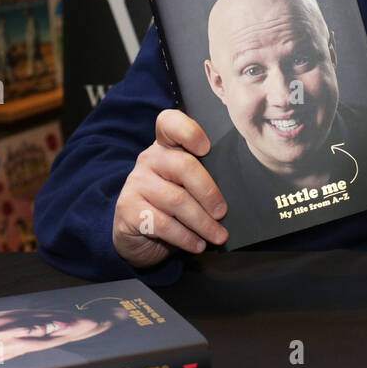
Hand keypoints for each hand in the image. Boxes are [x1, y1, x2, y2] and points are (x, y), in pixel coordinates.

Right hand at [112, 109, 228, 268]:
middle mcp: (149, 160)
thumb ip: (203, 178)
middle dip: (208, 192)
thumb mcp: (186, 186)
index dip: (188, 131)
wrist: (136, 234)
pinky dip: (185, 237)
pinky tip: (198, 244)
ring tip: (218, 236)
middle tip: (223, 213)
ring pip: (176, 200)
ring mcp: (136, 183)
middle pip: (183, 166)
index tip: (206, 148)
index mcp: (166, 146)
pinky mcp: (128, 210)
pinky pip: (162, 224)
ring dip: (202, 222)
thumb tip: (238, 192)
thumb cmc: (171, 205)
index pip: (169, 123)